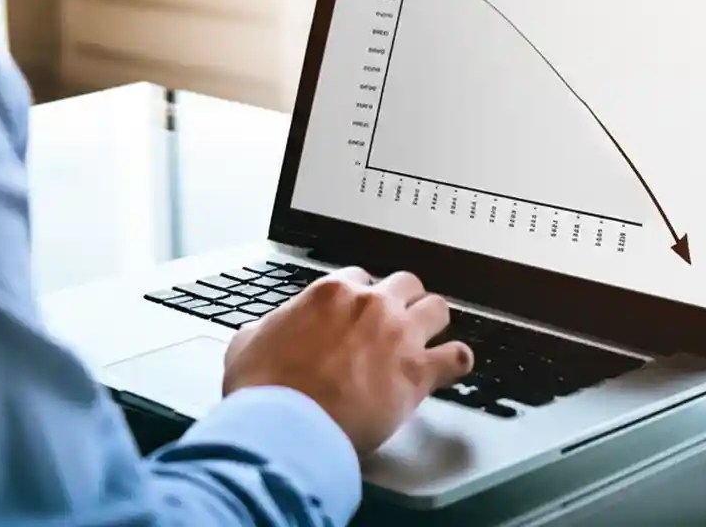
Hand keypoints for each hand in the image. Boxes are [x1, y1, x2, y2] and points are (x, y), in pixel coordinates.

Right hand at [223, 267, 473, 453]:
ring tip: (428, 339)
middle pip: (405, 284)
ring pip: (438, 308)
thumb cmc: (264, 390)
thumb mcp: (247, 344)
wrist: (285, 426)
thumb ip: (265, 328)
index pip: (359, 278)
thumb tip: (262, 332)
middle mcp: (370, 305)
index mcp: (330, 293)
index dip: (361, 297)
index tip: (360, 313)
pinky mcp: (417, 372)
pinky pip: (458, 356)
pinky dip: (457, 362)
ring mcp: (398, 336)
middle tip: (396, 322)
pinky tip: (451, 368)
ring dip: (433, 323)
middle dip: (402, 301)